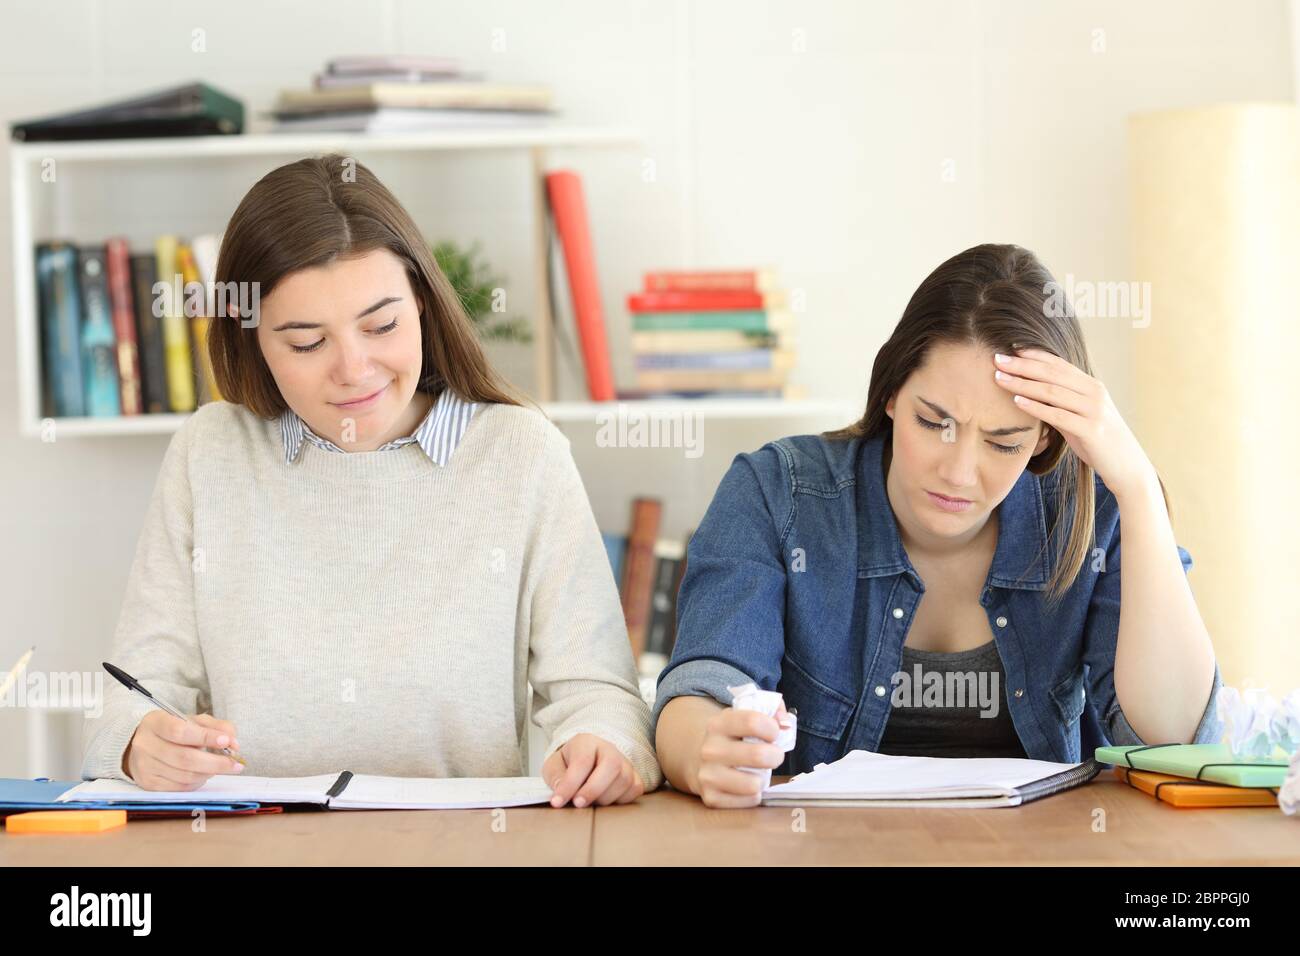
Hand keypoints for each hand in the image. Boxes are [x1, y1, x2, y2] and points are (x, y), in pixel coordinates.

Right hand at [123, 711, 243, 790]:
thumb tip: (233, 742)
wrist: (143, 745)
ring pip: (184, 775)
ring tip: (221, 767)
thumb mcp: (193, 720)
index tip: (226, 741)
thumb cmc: (173, 730)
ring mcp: (144, 766)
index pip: (180, 732)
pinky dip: (198, 782)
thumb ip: (216, 726)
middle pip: (184, 758)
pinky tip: (205, 774)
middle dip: (215, 762)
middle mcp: (145, 745)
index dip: (205, 737)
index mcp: (155, 723)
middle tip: (235, 763)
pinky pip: (180, 787)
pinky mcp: (148, 783)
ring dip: (209, 773)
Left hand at [542, 733, 644, 807]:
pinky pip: (634, 790)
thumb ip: (555, 777)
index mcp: (586, 742)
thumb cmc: (569, 763)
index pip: (582, 762)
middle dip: (593, 789)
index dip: (570, 784)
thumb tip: (560, 792)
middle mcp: (610, 749)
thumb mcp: (554, 766)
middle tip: (578, 804)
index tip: (557, 802)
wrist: (589, 759)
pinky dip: (621, 800)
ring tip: (591, 802)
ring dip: (605, 798)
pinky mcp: (635, 776)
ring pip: (624, 781)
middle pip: (611, 766)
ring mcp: (625, 762)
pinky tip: (606, 800)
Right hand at [693, 703, 787, 808]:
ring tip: (758, 771)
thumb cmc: (732, 737)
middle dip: (775, 756)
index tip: (773, 733)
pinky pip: (749, 800)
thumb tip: (786, 724)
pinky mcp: (711, 798)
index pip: (753, 722)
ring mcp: (708, 775)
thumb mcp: (744, 715)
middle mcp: (710, 750)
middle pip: (758, 755)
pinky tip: (746, 784)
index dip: (772, 728)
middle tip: (772, 755)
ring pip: (754, 784)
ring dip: (764, 778)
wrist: (696, 758)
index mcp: (718, 724)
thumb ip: (771, 711)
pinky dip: (754, 794)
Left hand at [993, 347, 1155, 498]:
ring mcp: (1094, 411)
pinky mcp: (1091, 430)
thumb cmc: (1098, 440)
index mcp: (1092, 386)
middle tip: (997, 359)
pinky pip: (1058, 415)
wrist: (1126, 466)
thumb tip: (1030, 392)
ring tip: (1000, 378)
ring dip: (1023, 384)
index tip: (1010, 349)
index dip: (1034, 355)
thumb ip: (1060, 402)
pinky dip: (1036, 407)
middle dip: (1022, 365)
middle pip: (1052, 374)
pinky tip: (1017, 401)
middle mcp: (1094, 393)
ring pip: (1053, 392)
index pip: (1059, 364)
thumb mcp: (1079, 415)